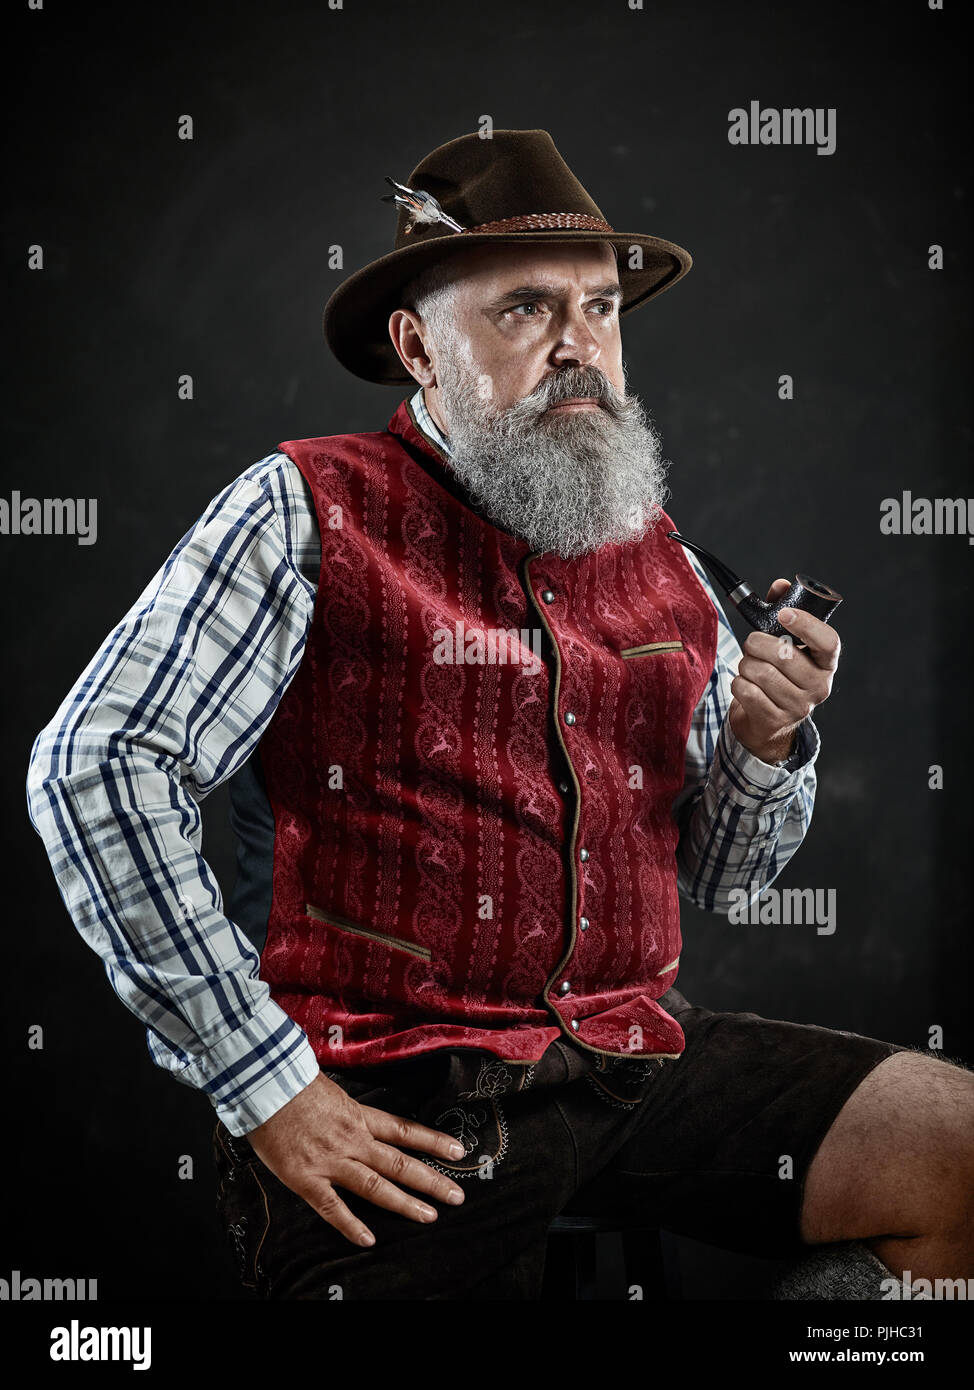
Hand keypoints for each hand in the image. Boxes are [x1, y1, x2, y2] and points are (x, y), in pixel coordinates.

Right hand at [246, 1072, 465, 1247]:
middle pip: (400, 1163)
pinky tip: (369, 1239)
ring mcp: (331, 1160)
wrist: (263, 1083)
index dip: (433, 1142)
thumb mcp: (331, 1091)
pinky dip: (351, 1225)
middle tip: (457, 1196)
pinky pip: (333, 1207)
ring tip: (430, 1217)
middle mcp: (353, 1140)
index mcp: (359, 1116)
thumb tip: (358, 1118)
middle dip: (431, 1181)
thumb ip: (348, 1111)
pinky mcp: (306, 1178)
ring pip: (376, 1186)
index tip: (458, 1152)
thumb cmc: (292, 1083)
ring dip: (405, 1203)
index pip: (405, 1130)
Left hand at [728, 578, 840, 764]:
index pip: (827, 641)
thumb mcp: (787, 645)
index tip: (784, 614)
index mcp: (827, 663)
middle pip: (783, 655)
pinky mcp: (775, 720)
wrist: (768, 721)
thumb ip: (783, 613)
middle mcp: (819, 686)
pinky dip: (738, 683)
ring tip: (749, 665)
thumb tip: (781, 585)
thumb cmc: (779, 674)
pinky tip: (745, 684)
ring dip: (745, 664)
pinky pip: (746, 691)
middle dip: (757, 643)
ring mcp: (799, 706)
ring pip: (761, 672)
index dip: (806, 625)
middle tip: (751, 643)